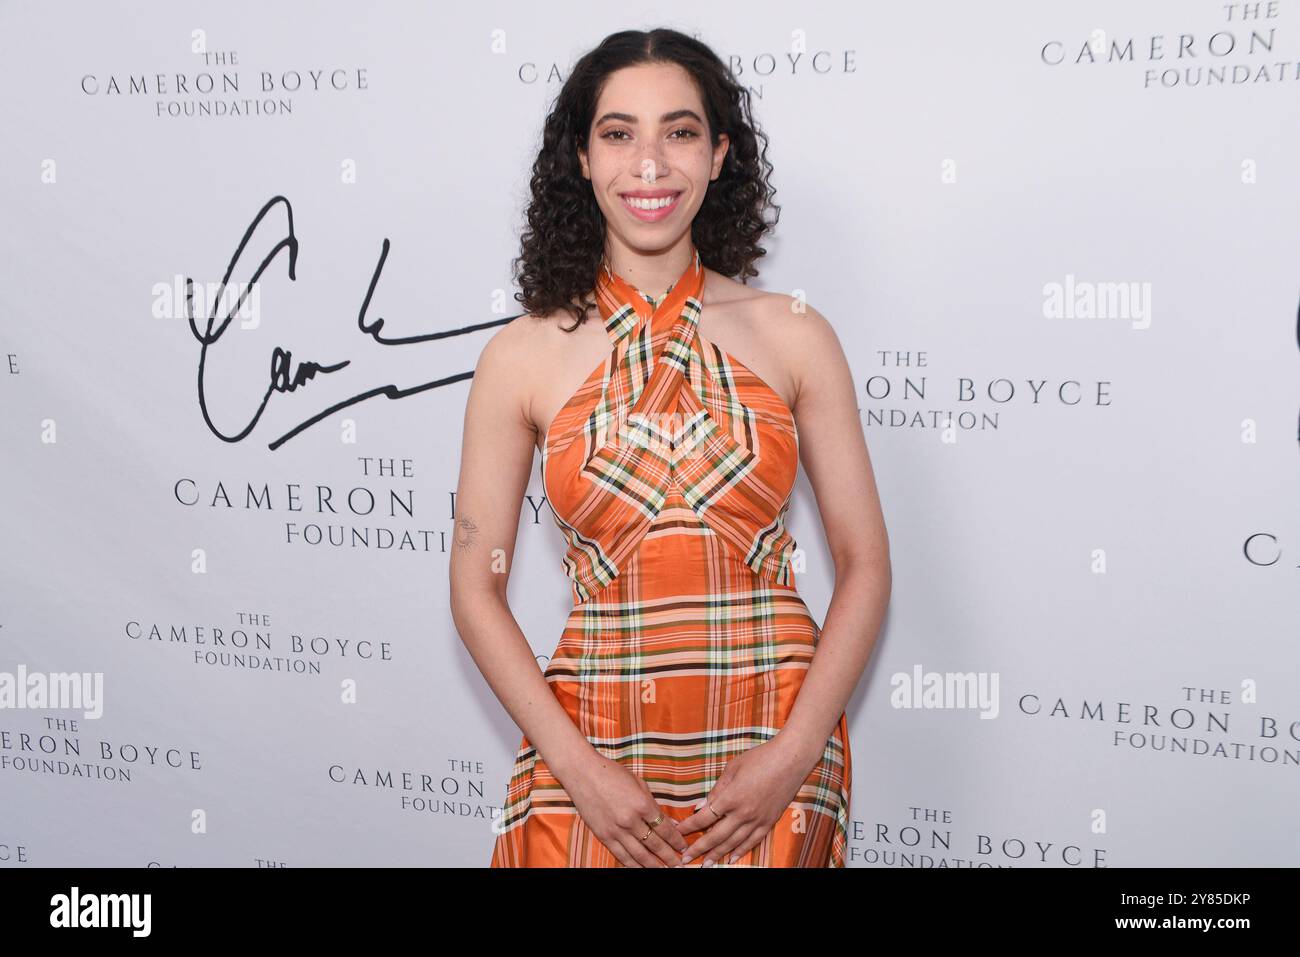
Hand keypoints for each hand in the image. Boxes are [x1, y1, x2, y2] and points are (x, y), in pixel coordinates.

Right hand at [562, 751, 689, 866]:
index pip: (665, 828)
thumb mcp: (639, 783)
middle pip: (655, 845)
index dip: (676, 840)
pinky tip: (642, 869)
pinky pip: (621, 855)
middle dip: (669, 857)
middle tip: (680, 865)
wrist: (582, 773)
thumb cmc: (612, 773)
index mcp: (642, 804)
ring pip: (639, 855)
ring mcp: (616, 830)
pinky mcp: (603, 836)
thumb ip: (654, 804)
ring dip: (654, 865)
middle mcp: (630, 820)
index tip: (683, 847)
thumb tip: (671, 823)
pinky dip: (633, 865)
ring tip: (665, 870)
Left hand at [675, 735, 818, 865]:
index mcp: (731, 797)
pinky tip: (731, 858)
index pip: (704, 818)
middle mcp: (743, 813)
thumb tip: (701, 806)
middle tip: (685, 858)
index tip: (678, 833)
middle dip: (699, 848)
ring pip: (733, 843)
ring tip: (705, 864)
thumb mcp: (732, 769)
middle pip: (716, 836)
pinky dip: (741, 851)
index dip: (689, 827)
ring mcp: (757, 820)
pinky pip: (753, 842)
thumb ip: (716, 790)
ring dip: (717, 855)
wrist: (791, 759)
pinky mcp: (769, 822)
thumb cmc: (760, 758)